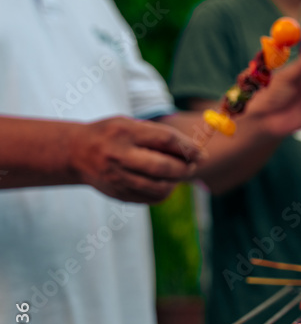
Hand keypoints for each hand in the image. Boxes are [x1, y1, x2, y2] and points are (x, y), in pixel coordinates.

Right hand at [71, 117, 201, 203]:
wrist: (75, 153)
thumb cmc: (111, 135)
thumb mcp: (130, 124)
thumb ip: (158, 135)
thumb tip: (194, 151)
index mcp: (124, 132)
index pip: (165, 140)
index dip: (188, 148)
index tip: (201, 154)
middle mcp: (119, 156)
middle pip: (162, 167)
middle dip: (185, 168)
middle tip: (192, 166)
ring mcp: (117, 178)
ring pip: (159, 188)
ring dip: (176, 183)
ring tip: (178, 174)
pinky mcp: (118, 194)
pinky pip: (151, 198)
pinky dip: (165, 192)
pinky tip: (164, 183)